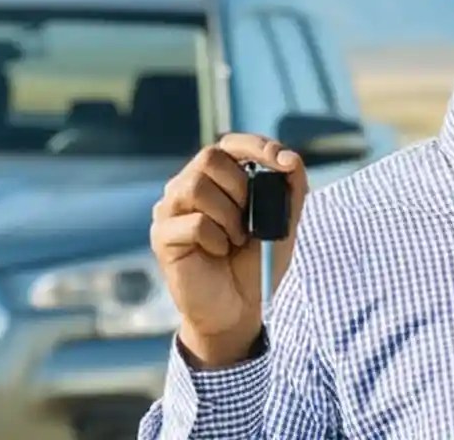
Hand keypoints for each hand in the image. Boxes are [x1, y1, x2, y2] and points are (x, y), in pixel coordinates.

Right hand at [150, 133, 308, 367]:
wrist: (238, 310)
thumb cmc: (256, 264)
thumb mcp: (284, 224)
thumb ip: (291, 189)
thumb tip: (290, 157)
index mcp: (215, 179)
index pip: (230, 143)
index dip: (256, 146)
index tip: (283, 163)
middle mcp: (187, 187)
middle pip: (209, 157)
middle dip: (240, 186)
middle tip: (249, 220)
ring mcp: (170, 210)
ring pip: (196, 186)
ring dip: (228, 216)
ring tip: (234, 240)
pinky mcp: (162, 236)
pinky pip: (193, 222)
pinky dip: (216, 239)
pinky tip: (218, 253)